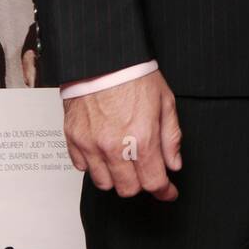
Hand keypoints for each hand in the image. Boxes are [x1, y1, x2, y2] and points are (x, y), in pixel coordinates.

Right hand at [64, 69, 181, 200]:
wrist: (103, 57)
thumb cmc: (134, 74)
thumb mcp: (165, 101)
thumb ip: (171, 136)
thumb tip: (174, 163)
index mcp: (142, 139)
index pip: (153, 182)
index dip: (163, 190)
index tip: (167, 191)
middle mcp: (115, 147)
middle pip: (128, 189)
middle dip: (140, 184)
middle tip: (146, 171)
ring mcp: (91, 145)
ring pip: (104, 184)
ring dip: (116, 177)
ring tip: (124, 160)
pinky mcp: (74, 139)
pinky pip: (83, 168)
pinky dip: (94, 165)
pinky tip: (104, 151)